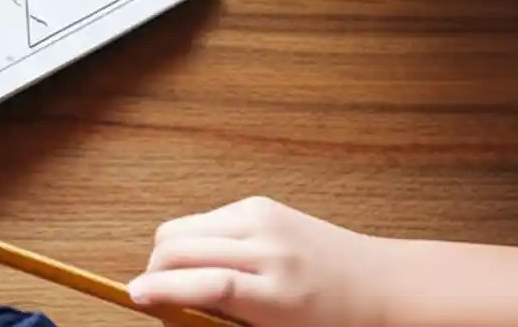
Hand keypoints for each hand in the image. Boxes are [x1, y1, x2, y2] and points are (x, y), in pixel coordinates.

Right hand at [127, 197, 388, 326]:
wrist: (383, 285)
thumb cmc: (335, 322)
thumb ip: (223, 321)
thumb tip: (172, 310)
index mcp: (278, 293)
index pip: (205, 283)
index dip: (160, 289)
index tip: (134, 296)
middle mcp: (269, 247)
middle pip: (181, 245)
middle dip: (155, 270)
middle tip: (156, 297)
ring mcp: (264, 218)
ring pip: (184, 226)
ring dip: (171, 253)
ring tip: (184, 281)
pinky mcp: (260, 204)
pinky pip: (206, 218)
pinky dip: (195, 240)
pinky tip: (210, 262)